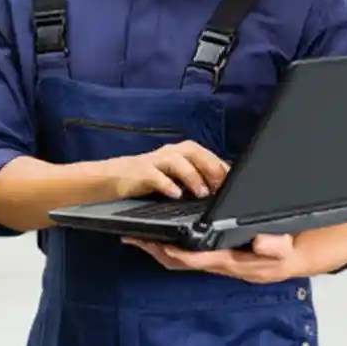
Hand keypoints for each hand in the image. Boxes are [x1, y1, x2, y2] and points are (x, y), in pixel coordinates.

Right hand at [106, 140, 228, 199]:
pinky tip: (176, 194)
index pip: (206, 154)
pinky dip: (167, 184)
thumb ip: (194, 179)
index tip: (234, 183)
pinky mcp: (139, 173)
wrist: (112, 179)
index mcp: (180, 153)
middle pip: (193, 151)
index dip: (220, 167)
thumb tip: (219, 188)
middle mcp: (169, 153)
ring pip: (176, 161)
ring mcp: (154, 162)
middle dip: (210, 167)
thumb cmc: (148, 179)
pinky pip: (155, 176)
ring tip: (202, 192)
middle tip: (221, 186)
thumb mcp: (174, 177)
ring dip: (191, 175)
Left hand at [123, 234, 304, 283]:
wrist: (292, 259)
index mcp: (231, 260)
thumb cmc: (285, 252)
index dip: (174, 251)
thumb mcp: (286, 247)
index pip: (196, 258)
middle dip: (154, 251)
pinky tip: (160, 237)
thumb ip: (275, 245)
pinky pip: (187, 256)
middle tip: (132, 237)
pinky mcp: (215, 258)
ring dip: (157, 249)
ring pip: (179, 260)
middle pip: (178, 262)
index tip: (154, 240)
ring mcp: (215, 263)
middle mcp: (218, 265)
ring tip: (137, 237)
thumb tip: (260, 242)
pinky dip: (170, 247)